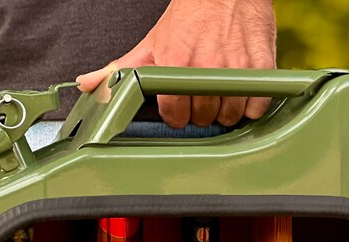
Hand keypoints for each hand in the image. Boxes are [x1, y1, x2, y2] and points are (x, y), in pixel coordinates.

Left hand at [76, 0, 275, 128]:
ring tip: (222, 95)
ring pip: (230, 116)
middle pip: (203, 118)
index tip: (181, 107)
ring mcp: (236, 70)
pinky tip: (242, 92)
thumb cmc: (191, 16)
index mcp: (176, 63)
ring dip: (227, 111)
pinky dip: (252, 106)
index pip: (175, 114)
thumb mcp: (152, 41)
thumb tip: (87, 85)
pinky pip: (256, 107)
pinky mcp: (261, 69)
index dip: (177, 114)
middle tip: (202, 98)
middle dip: (202, 112)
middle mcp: (206, 68)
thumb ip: (121, 68)